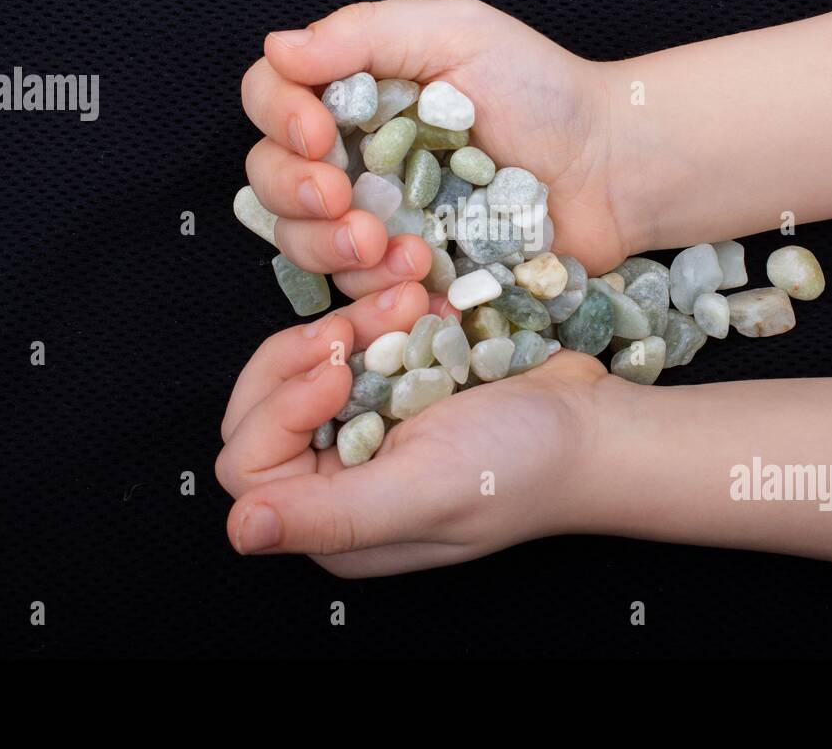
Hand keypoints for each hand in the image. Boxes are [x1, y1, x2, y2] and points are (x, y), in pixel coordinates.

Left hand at [215, 280, 619, 576]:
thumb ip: (333, 514)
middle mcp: (337, 478)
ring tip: (407, 303)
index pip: (250, 465)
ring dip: (349, 324)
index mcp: (336, 522)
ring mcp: (362, 427)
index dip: (279, 410)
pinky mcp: (388, 387)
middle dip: (308, 356)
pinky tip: (419, 302)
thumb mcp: (426, 489)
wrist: (593, 422)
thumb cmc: (524, 466)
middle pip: (264, 407)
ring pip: (304, 363)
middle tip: (357, 327)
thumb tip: (238, 530)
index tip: (338, 371)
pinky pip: (350, 339)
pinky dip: (376, 313)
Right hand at [240, 0, 640, 292]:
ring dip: (334, 251)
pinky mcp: (408, 277)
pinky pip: (360, 298)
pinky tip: (424, 283)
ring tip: (401, 248)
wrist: (611, 170)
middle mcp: (353, 160)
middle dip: (295, 195)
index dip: (278, 119)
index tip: (318, 134)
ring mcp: (377, 222)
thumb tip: (277, 46)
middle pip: (270, 181)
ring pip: (302, 246)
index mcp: (356, 97)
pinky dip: (379, 295)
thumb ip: (365, 34)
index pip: (271, 101)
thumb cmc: (543, 91)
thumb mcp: (456, 34)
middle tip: (346, 201)